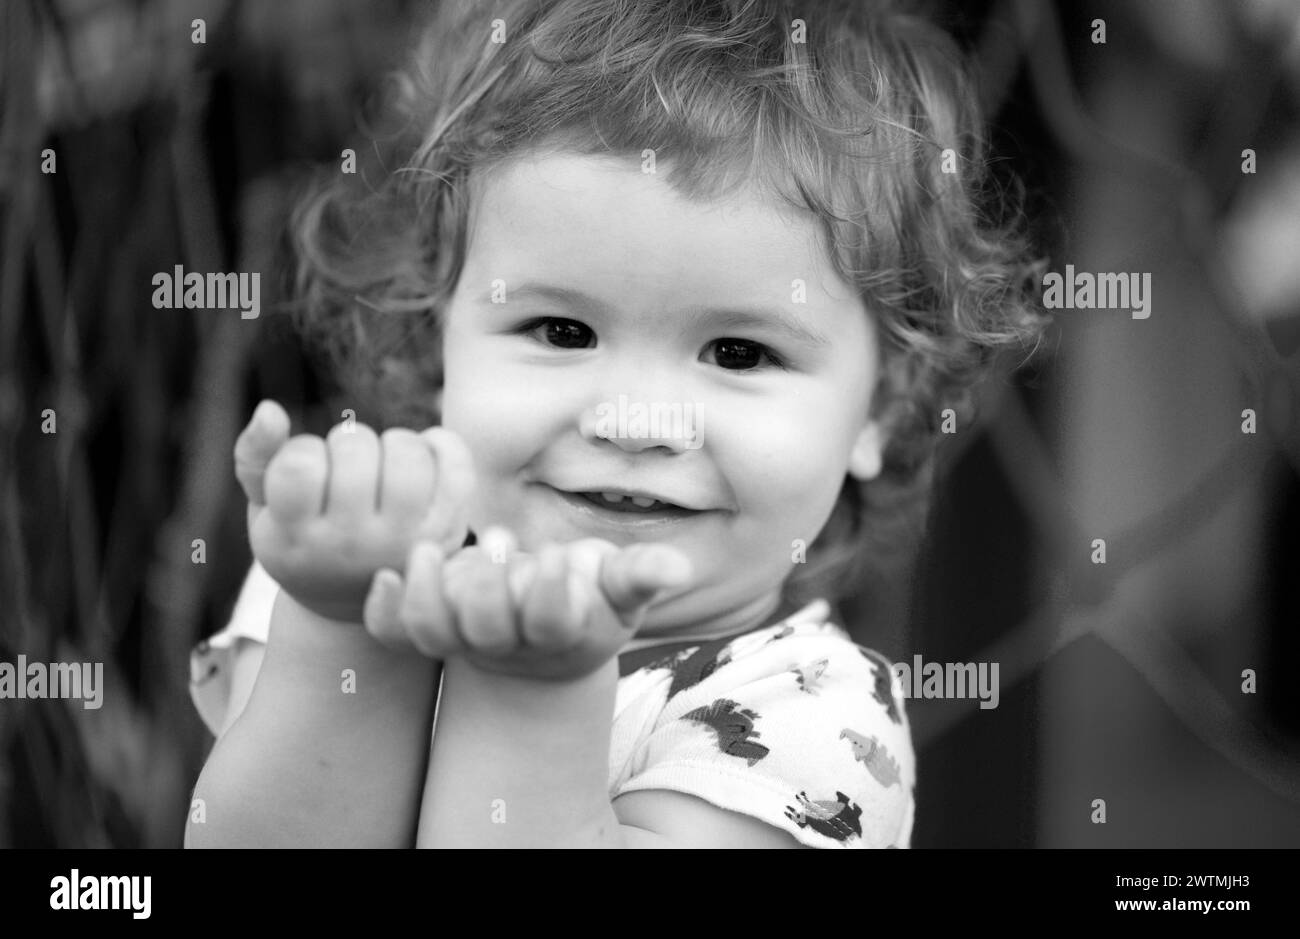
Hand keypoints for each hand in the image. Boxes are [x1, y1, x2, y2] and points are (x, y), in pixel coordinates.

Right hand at [233, 400, 474, 622]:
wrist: (357, 598)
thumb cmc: (303, 538)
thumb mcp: (266, 509)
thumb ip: (255, 458)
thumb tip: (270, 408)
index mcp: (298, 541)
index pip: (301, 466)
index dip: (303, 450)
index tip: (307, 468)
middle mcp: (354, 547)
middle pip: (356, 453)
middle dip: (348, 442)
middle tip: (347, 464)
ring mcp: (404, 540)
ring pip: (407, 457)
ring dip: (393, 440)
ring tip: (382, 458)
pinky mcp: (446, 529)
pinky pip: (456, 467)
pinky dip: (442, 443)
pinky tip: (423, 449)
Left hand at [362, 528, 693, 679]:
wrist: (546, 637)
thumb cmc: (592, 597)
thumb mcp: (621, 586)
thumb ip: (643, 574)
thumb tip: (679, 568)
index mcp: (561, 634)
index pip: (552, 623)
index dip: (550, 595)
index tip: (556, 556)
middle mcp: (509, 645)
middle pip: (489, 631)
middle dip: (489, 588)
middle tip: (497, 540)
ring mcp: (465, 642)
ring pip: (436, 635)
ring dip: (427, 596)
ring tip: (429, 550)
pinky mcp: (432, 631)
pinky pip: (397, 635)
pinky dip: (384, 611)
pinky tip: (385, 575)